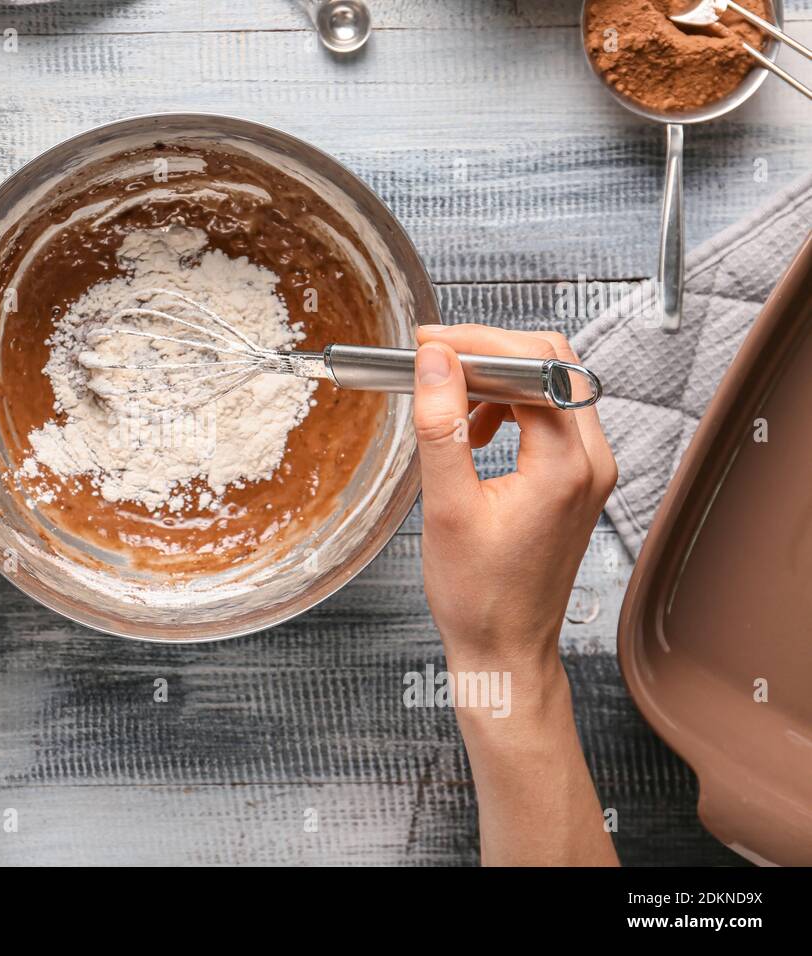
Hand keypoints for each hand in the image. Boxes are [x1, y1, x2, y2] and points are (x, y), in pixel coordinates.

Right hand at [412, 323, 618, 865]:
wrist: (505, 649)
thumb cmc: (478, 595)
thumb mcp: (447, 507)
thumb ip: (441, 425)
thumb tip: (434, 362)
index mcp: (566, 465)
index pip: (533, 366)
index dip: (478, 343)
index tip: (428, 343)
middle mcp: (590, 460)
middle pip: (552, 363)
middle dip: (490, 350)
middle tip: (434, 357)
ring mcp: (589, 470)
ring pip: (552, 385)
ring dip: (498, 379)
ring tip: (449, 398)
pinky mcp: (576, 480)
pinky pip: (549, 416)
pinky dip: (510, 407)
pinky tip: (474, 430)